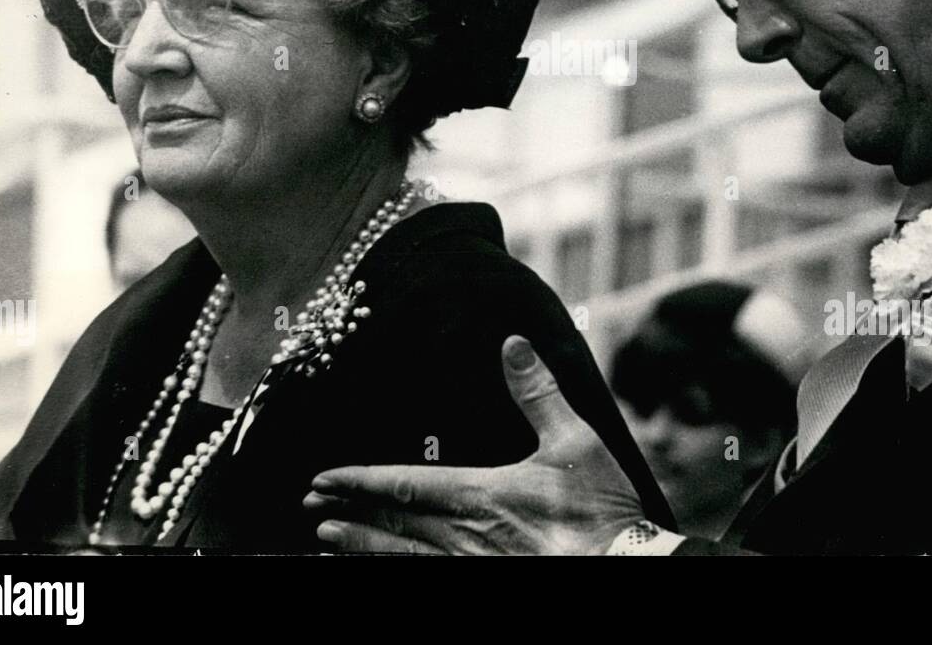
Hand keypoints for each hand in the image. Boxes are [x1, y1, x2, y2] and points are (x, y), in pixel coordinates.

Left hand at [303, 335, 645, 553]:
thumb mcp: (574, 440)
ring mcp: (470, 569)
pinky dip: (395, 571)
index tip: (322, 478)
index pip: (402, 485)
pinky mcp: (484, 588)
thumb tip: (513, 344)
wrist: (623, 568)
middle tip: (309, 506)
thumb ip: (537, 392)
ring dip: (361, 546)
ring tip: (325, 539)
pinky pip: (425, 579)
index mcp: (479, 495)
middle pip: (391, 522)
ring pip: (401, 558)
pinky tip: (379, 568)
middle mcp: (463, 537)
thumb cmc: (600, 509)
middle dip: (348, 511)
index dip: (359, 481)